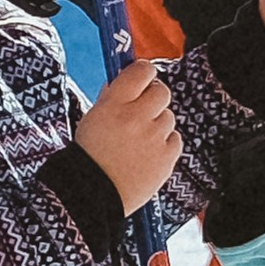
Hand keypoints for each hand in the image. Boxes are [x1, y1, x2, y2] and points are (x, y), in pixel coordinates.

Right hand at [77, 59, 180, 212]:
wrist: (92, 194)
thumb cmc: (90, 156)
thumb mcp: (93, 118)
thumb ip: (111, 98)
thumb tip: (126, 82)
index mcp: (114, 104)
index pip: (142, 71)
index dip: (144, 73)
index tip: (143, 79)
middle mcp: (136, 117)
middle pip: (162, 92)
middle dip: (154, 98)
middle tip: (143, 110)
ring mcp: (153, 138)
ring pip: (168, 117)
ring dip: (157, 124)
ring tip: (139, 140)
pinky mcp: (165, 158)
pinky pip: (175, 139)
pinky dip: (164, 144)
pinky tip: (148, 153)